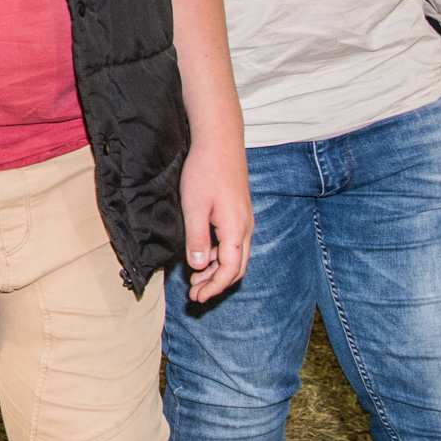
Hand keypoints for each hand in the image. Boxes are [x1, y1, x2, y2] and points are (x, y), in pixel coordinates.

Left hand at [178, 141, 252, 304]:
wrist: (220, 142)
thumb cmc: (205, 172)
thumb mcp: (194, 207)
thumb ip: (197, 238)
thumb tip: (198, 266)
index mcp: (236, 230)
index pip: (229, 270)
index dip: (214, 287)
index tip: (197, 298)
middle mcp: (245, 228)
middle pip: (236, 268)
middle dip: (216, 284)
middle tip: (195, 294)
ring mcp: (244, 220)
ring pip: (235, 256)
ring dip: (217, 270)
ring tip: (195, 278)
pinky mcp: (238, 212)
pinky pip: (233, 243)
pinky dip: (218, 255)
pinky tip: (202, 254)